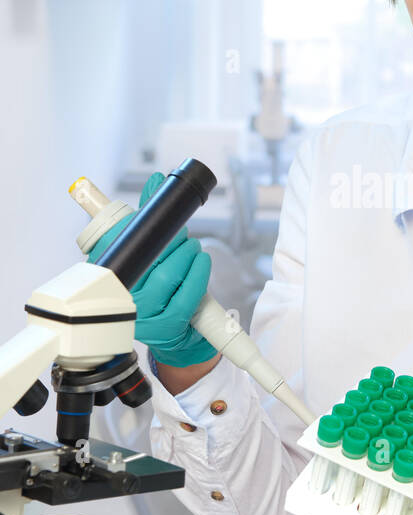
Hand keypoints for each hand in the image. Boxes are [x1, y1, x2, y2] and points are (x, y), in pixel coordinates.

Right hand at [87, 172, 216, 367]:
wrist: (177, 334)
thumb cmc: (160, 289)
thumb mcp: (149, 252)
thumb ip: (149, 218)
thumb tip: (156, 181)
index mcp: (110, 277)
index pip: (116, 246)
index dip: (134, 229)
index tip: (151, 219)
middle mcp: (121, 299)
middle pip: (148, 260)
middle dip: (172, 240)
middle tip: (183, 234)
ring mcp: (143, 316)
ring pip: (167, 277)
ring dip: (187, 255)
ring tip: (193, 248)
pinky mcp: (166, 328)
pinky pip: (186, 296)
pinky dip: (198, 274)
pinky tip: (201, 262)